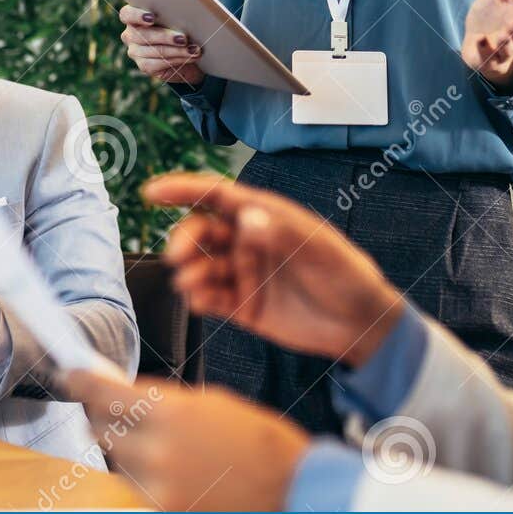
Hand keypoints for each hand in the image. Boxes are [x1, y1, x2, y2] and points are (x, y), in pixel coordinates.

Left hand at [66, 369, 308, 510]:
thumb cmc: (259, 441)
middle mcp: (157, 453)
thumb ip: (163, 398)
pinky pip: (136, 487)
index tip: (68, 374)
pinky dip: (144, 475)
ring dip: (127, 447)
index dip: (80, 382)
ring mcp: (157, 489)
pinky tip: (171, 467)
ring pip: (116, 461)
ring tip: (161, 443)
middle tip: (112, 407)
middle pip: (101, 429)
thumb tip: (126, 393)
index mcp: (171, 414)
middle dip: (103, 415)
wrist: (291, 489)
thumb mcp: (211, 401)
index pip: (104, 395)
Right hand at [118, 4, 203, 86]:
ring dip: (177, 50)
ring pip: (154, 51)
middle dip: (165, 36)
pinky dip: (177, 59)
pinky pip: (158, 63)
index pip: (127, 14)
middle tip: (183, 38)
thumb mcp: (176, 19)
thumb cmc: (180, 28)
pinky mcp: (144, 66)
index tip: (151, 18)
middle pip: (142, 35)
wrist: (186, 54)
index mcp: (134, 17)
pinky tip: (190, 57)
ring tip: (194, 50)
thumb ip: (173, 14)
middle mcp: (131, 34)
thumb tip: (187, 12)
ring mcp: (135, 51)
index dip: (136, 15)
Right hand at [147, 173, 403, 366]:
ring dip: (188, 271)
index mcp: (265, 216)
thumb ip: (282, 233)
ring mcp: (244, 273)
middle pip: (201, 231)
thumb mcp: (319, 250)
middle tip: (178, 256)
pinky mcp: (243, 305)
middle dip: (184, 239)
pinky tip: (199, 300)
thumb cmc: (347, 275)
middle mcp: (248, 241)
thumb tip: (246, 216)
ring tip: (191, 284)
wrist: (360, 324)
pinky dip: (198, 297)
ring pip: (201, 266)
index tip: (151, 191)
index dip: (182, 189)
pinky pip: (210, 297)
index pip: (216, 195)